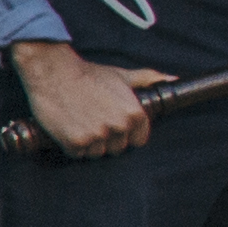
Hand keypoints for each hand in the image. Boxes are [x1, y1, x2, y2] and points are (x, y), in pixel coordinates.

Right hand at [11, 39, 154, 158]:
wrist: (54, 72)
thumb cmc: (88, 74)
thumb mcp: (122, 76)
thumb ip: (148, 79)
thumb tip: (173, 79)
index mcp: (134, 114)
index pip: (139, 140)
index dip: (126, 134)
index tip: (113, 125)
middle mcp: (119, 127)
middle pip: (117, 148)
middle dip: (106, 139)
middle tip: (92, 122)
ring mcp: (97, 136)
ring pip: (97, 153)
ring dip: (88, 144)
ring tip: (79, 124)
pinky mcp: (75, 142)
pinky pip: (77, 154)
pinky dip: (71, 145)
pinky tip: (68, 128)